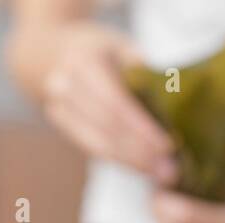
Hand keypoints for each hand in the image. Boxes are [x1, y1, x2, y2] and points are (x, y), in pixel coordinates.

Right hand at [42, 26, 176, 184]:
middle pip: (107, 129)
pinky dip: (118, 160)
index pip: (116, 105)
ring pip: (98, 144)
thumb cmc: (99, 49)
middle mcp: (65, 86)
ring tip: (160, 174)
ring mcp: (57, 108)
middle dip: (140, 153)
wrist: (53, 52)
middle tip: (169, 170)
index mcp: (84, 63)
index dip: (142, 128)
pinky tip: (140, 167)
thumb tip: (172, 106)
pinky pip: (91, 148)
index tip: (167, 145)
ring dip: (131, 162)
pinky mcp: (60, 125)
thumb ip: (144, 73)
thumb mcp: (123, 47)